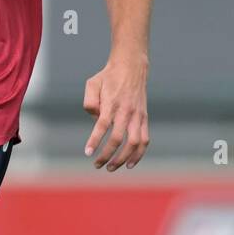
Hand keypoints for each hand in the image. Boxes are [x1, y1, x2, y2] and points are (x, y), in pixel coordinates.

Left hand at [83, 53, 149, 170]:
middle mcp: (126, 111)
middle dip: (107, 155)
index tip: (88, 153)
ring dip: (123, 158)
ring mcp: (137, 116)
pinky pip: (145, 140)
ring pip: (134, 143)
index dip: (95, 141)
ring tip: (111, 168)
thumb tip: (94, 119)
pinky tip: (129, 164)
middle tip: (97, 165)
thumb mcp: (92, 83)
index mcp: (112, 103)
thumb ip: (89, 101)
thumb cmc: (108, 77)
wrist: (131, 67)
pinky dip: (138, 154)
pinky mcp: (144, 118)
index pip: (102, 126)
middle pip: (118, 138)